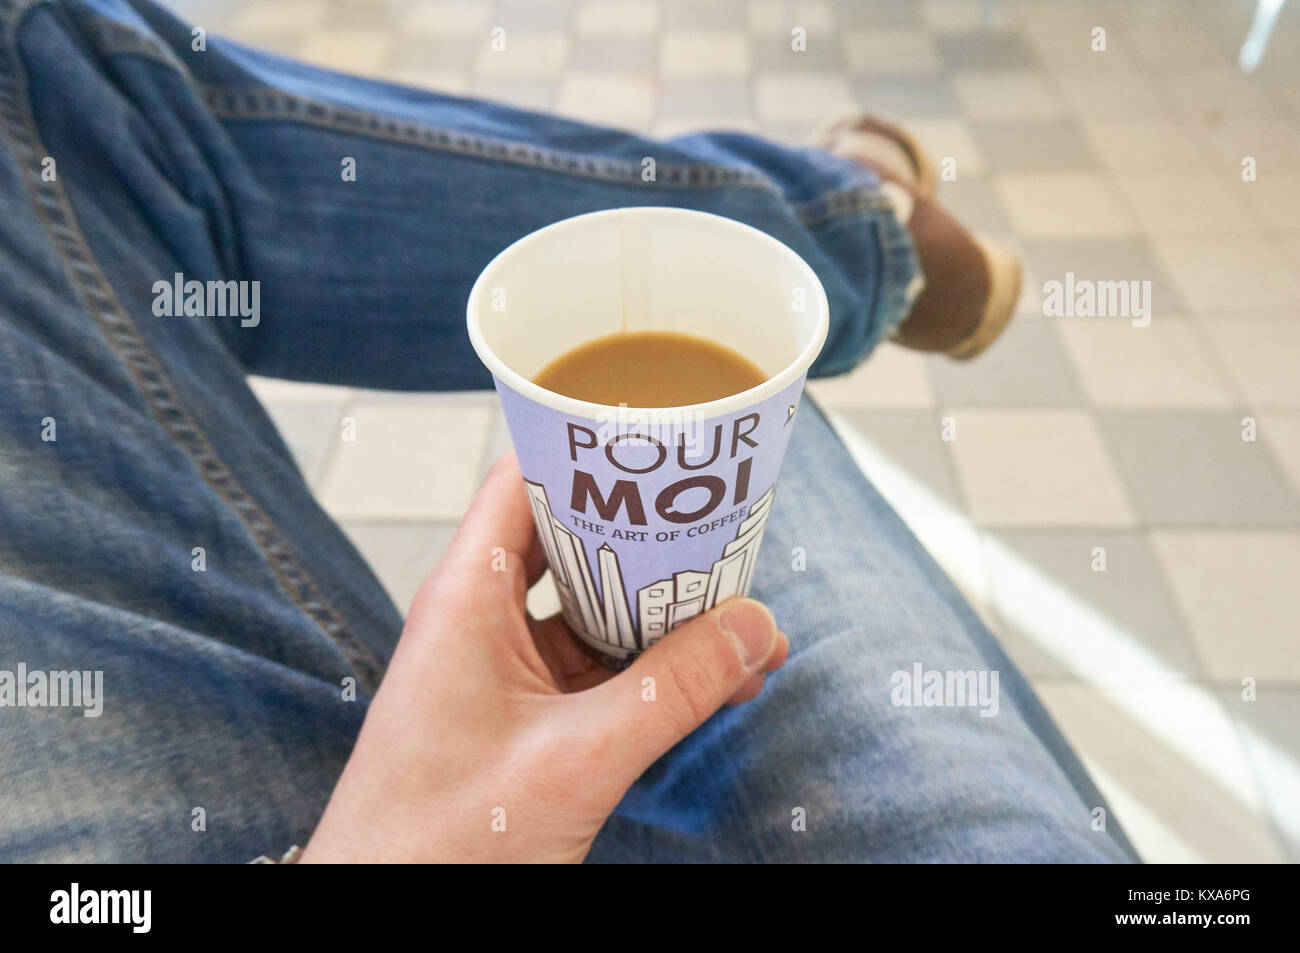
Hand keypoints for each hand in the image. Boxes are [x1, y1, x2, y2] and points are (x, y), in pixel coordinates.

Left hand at [302, 453, 788, 862]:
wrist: (387, 920)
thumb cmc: (439, 844)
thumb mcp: (577, 759)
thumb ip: (674, 690)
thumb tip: (755, 627)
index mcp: (468, 595)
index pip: (527, 479)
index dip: (592, 450)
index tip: (665, 438)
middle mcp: (481, 619)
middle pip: (574, 541)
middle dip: (653, 538)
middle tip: (726, 524)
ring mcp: (501, 670)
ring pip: (593, 611)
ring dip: (664, 615)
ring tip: (743, 611)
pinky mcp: (521, 719)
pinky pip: (596, 671)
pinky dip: (651, 671)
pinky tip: (716, 679)